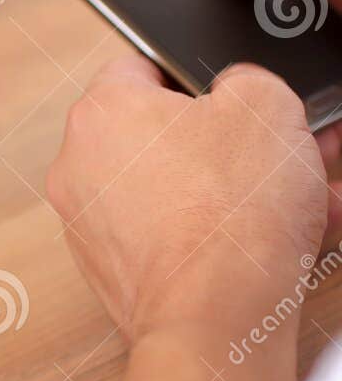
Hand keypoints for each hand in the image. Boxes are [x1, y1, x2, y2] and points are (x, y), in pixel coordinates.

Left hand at [46, 55, 337, 344]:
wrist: (215, 314)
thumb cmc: (230, 209)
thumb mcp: (265, 103)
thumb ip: (246, 80)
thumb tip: (237, 91)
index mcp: (101, 112)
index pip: (141, 67)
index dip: (196, 75)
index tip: (232, 92)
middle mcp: (79, 166)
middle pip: (163, 135)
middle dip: (232, 140)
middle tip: (282, 146)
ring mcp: (90, 223)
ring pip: (177, 188)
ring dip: (238, 188)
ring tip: (301, 196)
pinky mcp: (113, 271)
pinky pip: (173, 234)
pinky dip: (220, 232)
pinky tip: (278, 239)